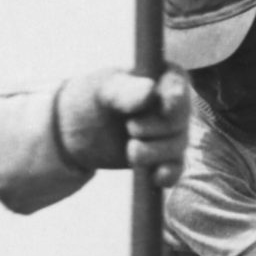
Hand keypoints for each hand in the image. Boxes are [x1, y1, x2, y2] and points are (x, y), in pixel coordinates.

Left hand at [57, 68, 192, 183]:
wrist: (75, 131)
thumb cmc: (90, 99)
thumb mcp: (101, 91)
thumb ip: (124, 90)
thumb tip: (150, 92)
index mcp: (158, 77)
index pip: (177, 82)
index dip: (177, 95)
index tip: (166, 107)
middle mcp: (170, 104)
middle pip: (180, 118)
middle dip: (158, 127)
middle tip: (130, 128)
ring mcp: (168, 132)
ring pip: (177, 146)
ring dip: (155, 152)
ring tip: (130, 151)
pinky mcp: (161, 158)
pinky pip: (175, 168)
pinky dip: (168, 174)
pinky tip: (156, 177)